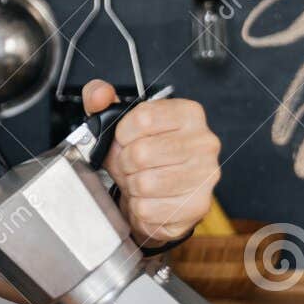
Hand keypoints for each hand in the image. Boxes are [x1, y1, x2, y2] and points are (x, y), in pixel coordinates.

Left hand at [83, 80, 220, 246]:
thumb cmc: (145, 157)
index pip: (143, 118)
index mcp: (188, 114)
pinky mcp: (196, 205)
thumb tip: (99, 95)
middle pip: (142, 153)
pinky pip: (148, 209)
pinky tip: (148, 199)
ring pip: (145, 183)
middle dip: (124, 163)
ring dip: (131, 186)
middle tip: (129, 166)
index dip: (122, 134)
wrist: (163, 196)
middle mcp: (203, 142)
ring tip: (138, 181)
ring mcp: (204, 175)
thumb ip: (101, 99)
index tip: (124, 140)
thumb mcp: (120, 123)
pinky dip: (139, 208)